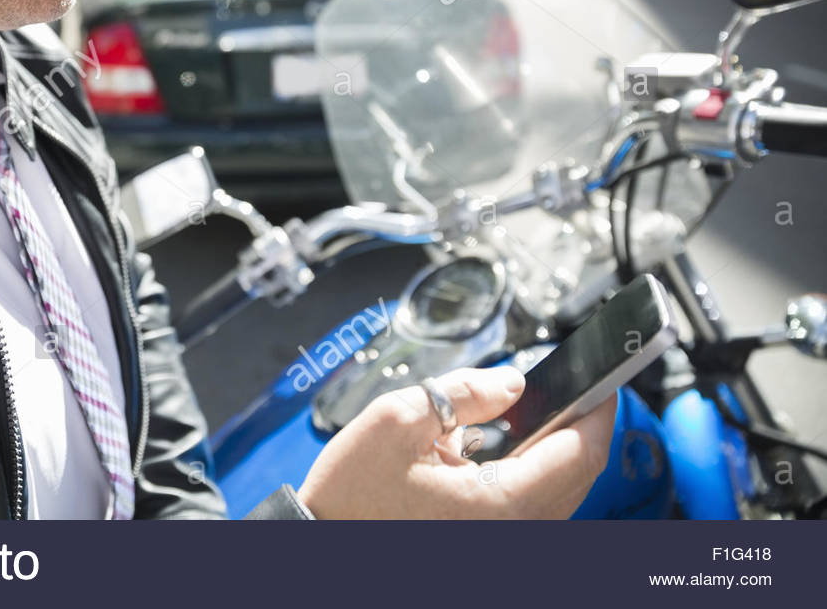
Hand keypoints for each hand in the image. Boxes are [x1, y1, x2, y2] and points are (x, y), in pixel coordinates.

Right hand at [296, 366, 615, 518]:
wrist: (320, 541)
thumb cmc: (351, 494)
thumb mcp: (398, 419)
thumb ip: (463, 393)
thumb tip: (512, 381)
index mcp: (500, 504)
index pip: (578, 452)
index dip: (597, 409)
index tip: (604, 378)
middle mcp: (514, 531)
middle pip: (577, 475)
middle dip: (582, 426)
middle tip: (577, 387)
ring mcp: (505, 542)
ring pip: (560, 494)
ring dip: (560, 451)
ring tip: (542, 412)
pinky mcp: (491, 544)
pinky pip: (535, 508)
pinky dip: (536, 474)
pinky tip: (513, 449)